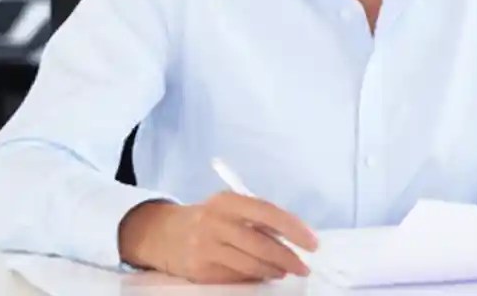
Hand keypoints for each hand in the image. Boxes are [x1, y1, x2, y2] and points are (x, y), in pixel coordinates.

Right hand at [118, 192, 317, 283]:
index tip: (312, 243)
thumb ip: (258, 219)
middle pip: (260, 243)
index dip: (294, 229)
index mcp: (228, 201)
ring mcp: (205, 247)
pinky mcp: (200, 269)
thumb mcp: (231, 208)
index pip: (268, 213)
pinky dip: (254, 276)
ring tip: (285, 271)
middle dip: (288, 258)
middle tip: (304, 267)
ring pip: (250, 263)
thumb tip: (296, 236)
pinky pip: (236, 275)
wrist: (164, 233)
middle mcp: (215, 222)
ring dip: (273, 270)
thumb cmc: (210, 219)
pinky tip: (263, 274)